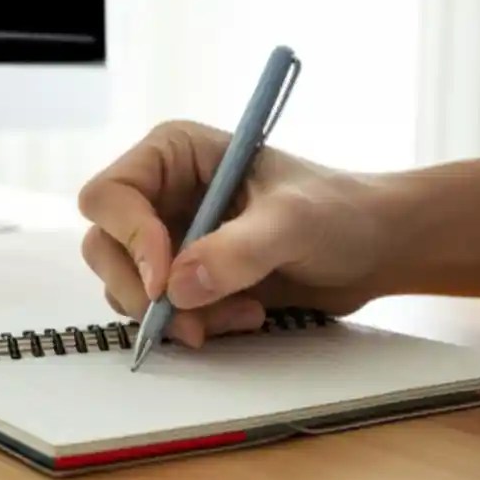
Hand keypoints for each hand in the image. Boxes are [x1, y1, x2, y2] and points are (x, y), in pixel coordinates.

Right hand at [78, 120, 389, 346]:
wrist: (375, 249)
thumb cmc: (341, 212)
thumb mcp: (293, 222)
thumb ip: (237, 250)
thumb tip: (176, 286)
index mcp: (173, 154)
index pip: (109, 195)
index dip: (129, 238)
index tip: (165, 280)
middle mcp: (160, 193)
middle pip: (104, 247)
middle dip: (144, 291)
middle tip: (190, 320)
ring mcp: (167, 237)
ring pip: (126, 286)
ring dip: (176, 314)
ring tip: (240, 313)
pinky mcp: (183, 278)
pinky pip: (157, 311)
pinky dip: (192, 325)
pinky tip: (242, 316)